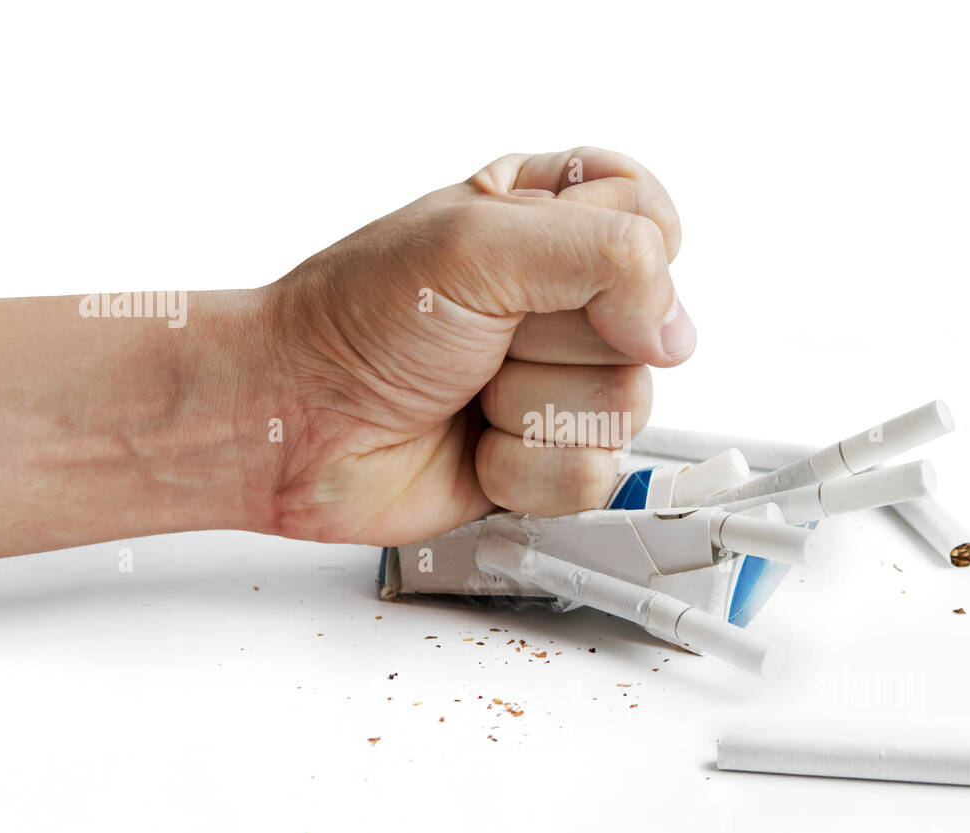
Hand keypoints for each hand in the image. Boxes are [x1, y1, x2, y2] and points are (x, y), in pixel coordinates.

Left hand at [260, 147, 693, 545]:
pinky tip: (474, 444)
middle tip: (486, 335)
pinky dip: (522, 467)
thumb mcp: (479, 243)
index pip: (654, 222)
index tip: (551, 271)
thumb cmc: (357, 319)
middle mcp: (563, 300)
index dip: (625, 258)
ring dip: (533, 409)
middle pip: (651, 328)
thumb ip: (607, 255)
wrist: (294, 422)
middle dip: (558, 342)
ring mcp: (558, 381)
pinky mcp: (546, 455)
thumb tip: (675, 328)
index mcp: (548, 220)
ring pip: (627, 408)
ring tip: (472, 391)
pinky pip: (593, 475)